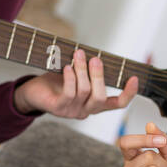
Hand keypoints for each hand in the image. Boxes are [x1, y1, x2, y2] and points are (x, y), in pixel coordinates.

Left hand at [14, 47, 138, 117]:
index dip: (128, 93)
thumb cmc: (56, 82)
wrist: (32, 92)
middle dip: (99, 76)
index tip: (134, 78)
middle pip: (100, 97)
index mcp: (94, 104)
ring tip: (78, 55)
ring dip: (82, 71)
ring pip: (84, 91)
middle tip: (95, 59)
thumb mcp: (77, 76)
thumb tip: (99, 56)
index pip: (117, 104)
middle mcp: (86, 110)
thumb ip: (89, 72)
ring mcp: (72, 111)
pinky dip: (70, 78)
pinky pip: (68, 93)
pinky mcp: (58, 108)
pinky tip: (67, 68)